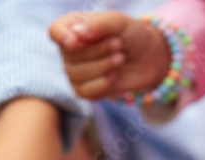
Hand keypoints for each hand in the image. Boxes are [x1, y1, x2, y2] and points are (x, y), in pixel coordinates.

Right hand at [50, 11, 170, 99]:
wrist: (148, 59)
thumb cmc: (132, 35)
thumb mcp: (119, 22)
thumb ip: (99, 24)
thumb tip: (77, 35)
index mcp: (73, 27)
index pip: (56, 31)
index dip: (63, 37)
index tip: (76, 41)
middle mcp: (69, 50)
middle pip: (70, 55)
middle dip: (98, 51)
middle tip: (118, 44)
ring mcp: (74, 71)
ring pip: (77, 75)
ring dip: (103, 67)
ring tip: (120, 58)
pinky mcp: (83, 90)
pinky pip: (85, 92)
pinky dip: (103, 84)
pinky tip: (115, 75)